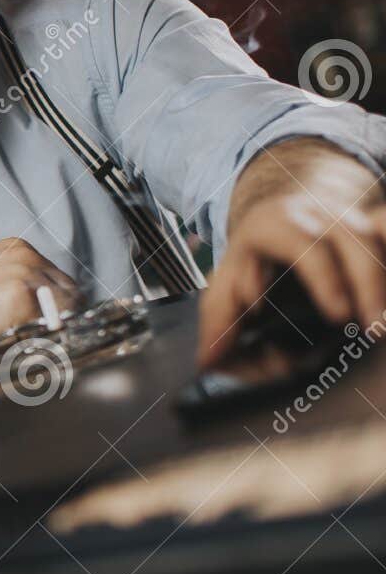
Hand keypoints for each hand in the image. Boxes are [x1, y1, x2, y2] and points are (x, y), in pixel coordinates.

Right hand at [0, 237, 81, 368]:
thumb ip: (22, 287)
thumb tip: (58, 311)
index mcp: (17, 248)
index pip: (62, 282)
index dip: (58, 311)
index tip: (46, 329)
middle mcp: (26, 255)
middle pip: (71, 295)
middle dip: (58, 321)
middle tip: (34, 342)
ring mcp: (25, 275)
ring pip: (68, 313)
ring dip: (53, 333)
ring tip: (22, 345)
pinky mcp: (23, 299)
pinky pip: (56, 328)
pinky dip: (46, 344)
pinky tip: (18, 348)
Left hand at [198, 191, 385, 367]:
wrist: (283, 212)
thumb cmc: (254, 255)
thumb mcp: (227, 279)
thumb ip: (219, 318)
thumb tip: (206, 361)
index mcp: (274, 224)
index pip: (303, 244)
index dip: (323, 277)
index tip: (339, 314)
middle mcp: (315, 211)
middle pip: (351, 237)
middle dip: (367, 281)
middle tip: (374, 329)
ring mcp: (348, 212)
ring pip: (375, 236)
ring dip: (382, 280)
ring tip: (382, 327)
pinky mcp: (369, 221)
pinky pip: (385, 236)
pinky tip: (385, 305)